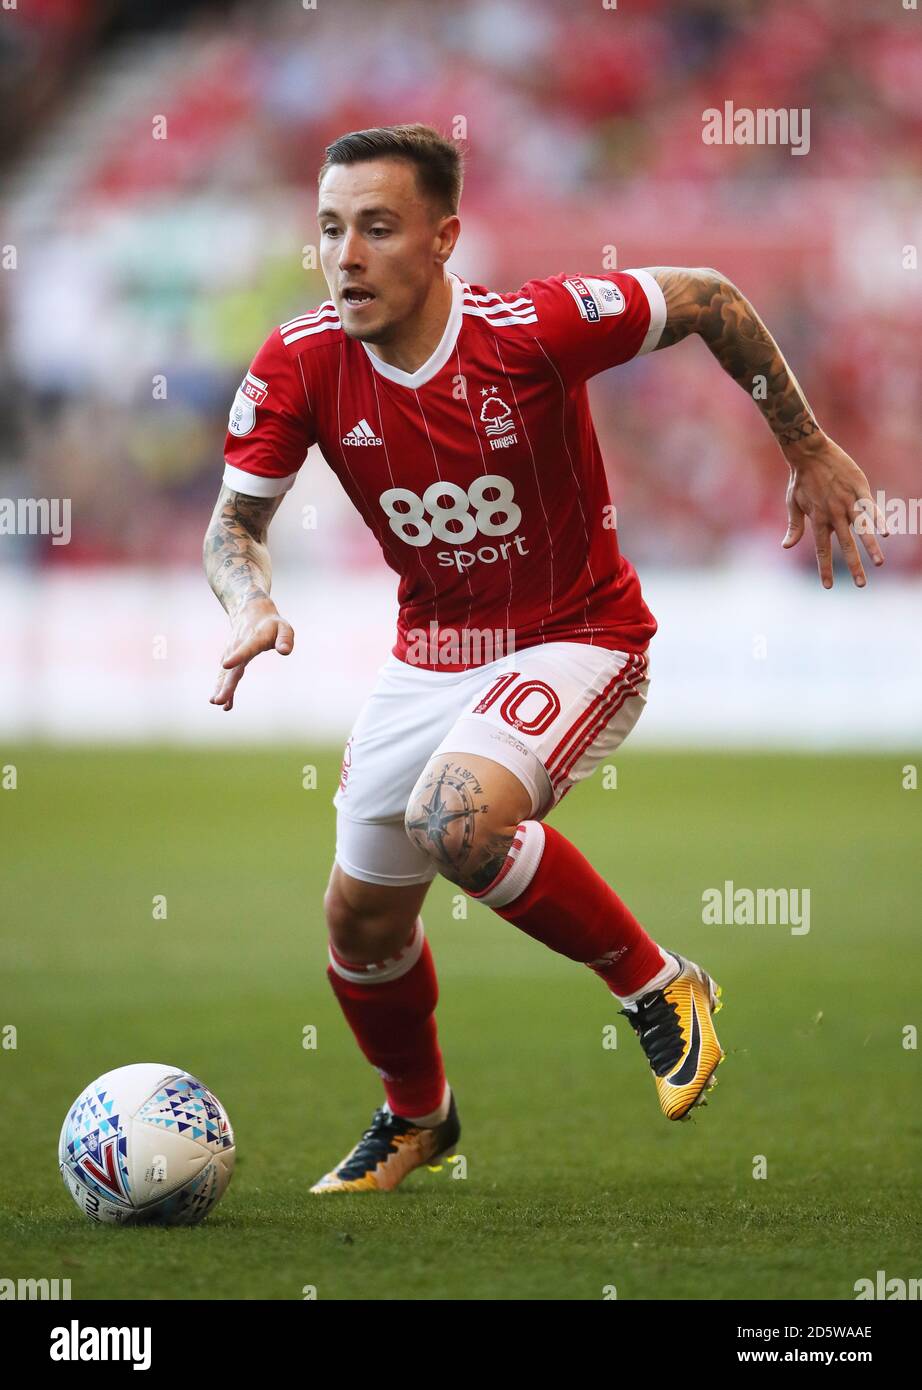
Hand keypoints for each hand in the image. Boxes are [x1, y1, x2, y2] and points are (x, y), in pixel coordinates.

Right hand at [210, 597, 293, 710]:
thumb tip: (285, 651)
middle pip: (231, 669)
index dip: (237, 657)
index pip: (245, 649)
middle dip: (225, 685)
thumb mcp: (284, 627)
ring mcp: (231, 653)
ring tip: (216, 703)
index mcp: (253, 639)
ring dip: (220, 689)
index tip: (226, 665)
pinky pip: (225, 676)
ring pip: (225, 674)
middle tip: (218, 700)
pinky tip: (224, 703)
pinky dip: (223, 688)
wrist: (251, 612)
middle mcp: (238, 647)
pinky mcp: (229, 659)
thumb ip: (285, 639)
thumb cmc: (272, 624)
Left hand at [781, 432, 886, 587]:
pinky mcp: (859, 488)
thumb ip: (795, 526)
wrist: (809, 451)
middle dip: (853, 566)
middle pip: (845, 545)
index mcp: (817, 519)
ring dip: (870, 546)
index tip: (827, 587)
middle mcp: (833, 514)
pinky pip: (870, 507)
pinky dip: (878, 518)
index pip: (821, 550)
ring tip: (879, 563)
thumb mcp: (793, 503)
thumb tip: (786, 546)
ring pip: (861, 528)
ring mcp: (847, 501)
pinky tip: (886, 531)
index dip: (824, 568)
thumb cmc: (800, 479)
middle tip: (860, 585)